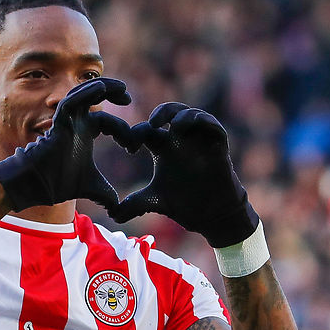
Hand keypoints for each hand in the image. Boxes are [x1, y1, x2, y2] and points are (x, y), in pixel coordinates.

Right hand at [0, 77, 132, 210]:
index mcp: (86, 133)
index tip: (134, 147)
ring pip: (85, 95)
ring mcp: (68, 121)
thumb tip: (119, 211)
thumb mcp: (94, 188)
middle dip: (114, 95)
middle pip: (98, 100)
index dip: (123, 132)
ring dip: (103, 88)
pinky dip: (84, 93)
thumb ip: (107, 195)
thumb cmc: (61, 183)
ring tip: (122, 88)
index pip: (109, 123)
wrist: (40, 185)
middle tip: (129, 97)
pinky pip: (71, 102)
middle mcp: (78, 123)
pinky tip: (100, 87)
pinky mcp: (59, 122)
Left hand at [109, 102, 258, 247]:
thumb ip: (133, 205)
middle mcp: (180, 140)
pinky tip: (192, 126)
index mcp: (163, 147)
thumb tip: (112, 215)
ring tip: (172, 125)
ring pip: (191, 114)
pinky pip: (213, 126)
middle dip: (160, 112)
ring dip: (181, 114)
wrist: (212, 216)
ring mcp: (199, 141)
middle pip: (169, 113)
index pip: (146, 131)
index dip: (134, 134)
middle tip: (151, 122)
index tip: (128, 148)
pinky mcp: (217, 146)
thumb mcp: (154, 201)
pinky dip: (203, 121)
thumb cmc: (184, 204)